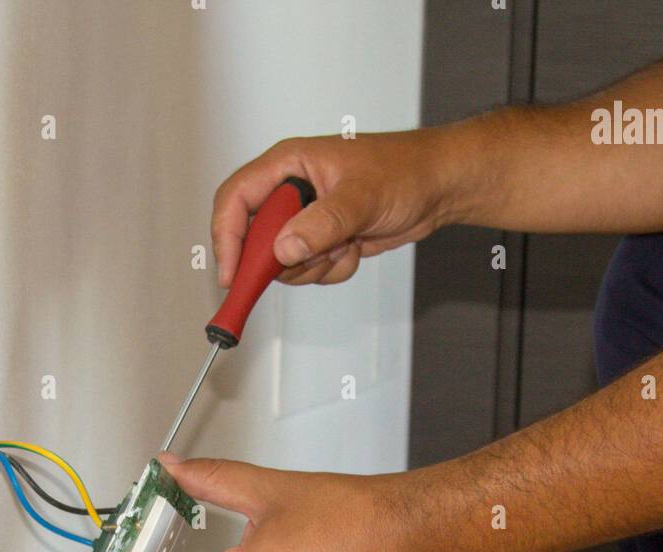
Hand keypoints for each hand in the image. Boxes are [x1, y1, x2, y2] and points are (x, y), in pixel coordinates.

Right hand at [212, 129, 457, 289]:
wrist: (435, 187)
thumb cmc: (403, 171)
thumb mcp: (361, 197)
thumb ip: (321, 224)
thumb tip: (284, 249)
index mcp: (287, 165)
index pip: (237, 200)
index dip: (228, 238)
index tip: (232, 274)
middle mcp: (290, 192)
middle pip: (256, 239)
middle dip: (281, 260)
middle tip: (308, 262)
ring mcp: (305, 218)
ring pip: (283, 262)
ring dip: (314, 266)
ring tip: (345, 243)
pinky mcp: (321, 239)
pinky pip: (310, 269)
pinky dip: (332, 269)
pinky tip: (354, 247)